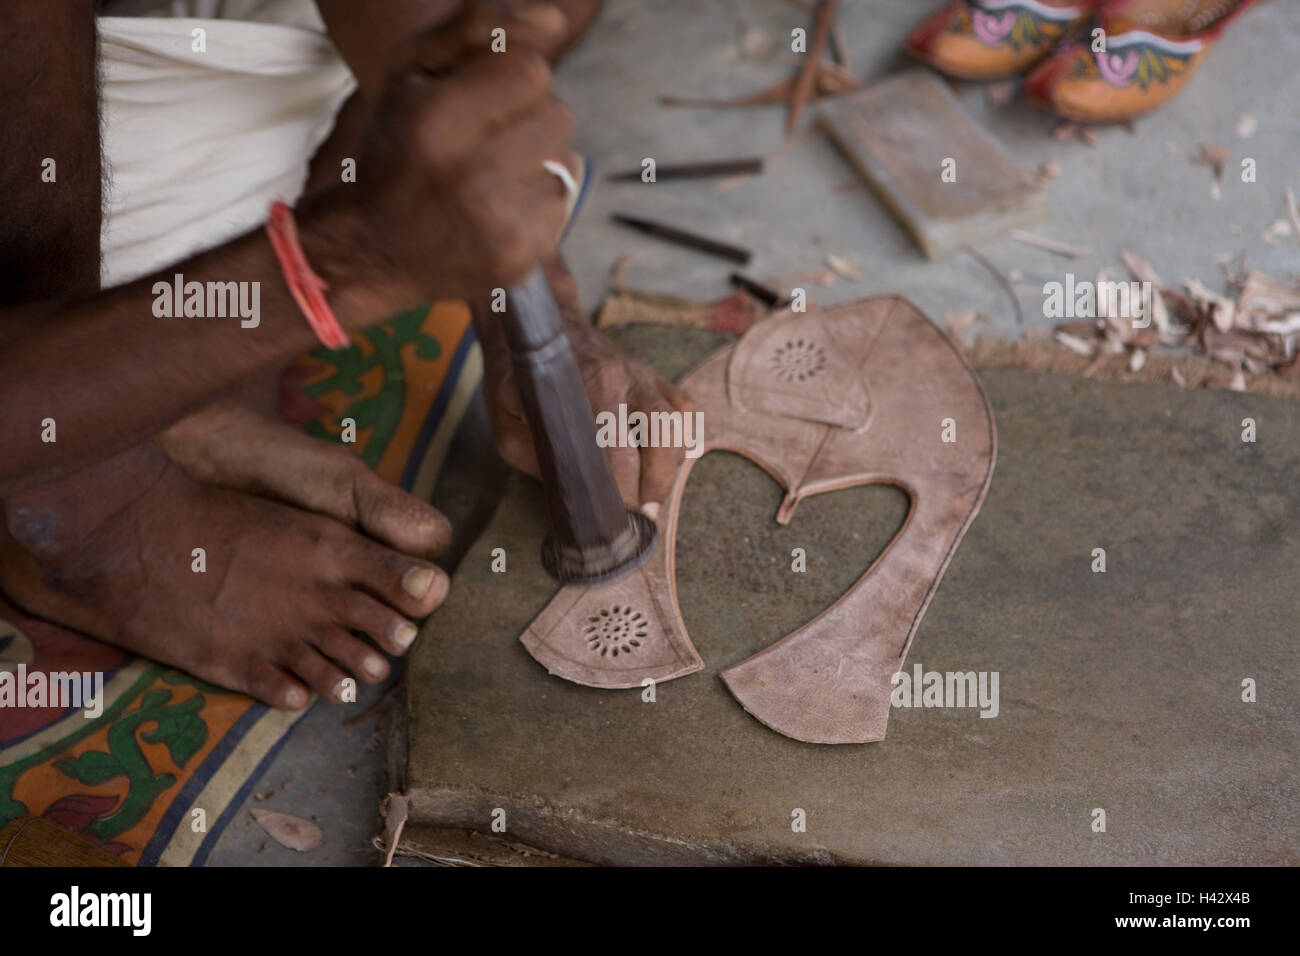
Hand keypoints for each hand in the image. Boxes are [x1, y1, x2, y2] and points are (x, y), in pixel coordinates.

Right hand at [304, 3, 576, 315]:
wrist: (372, 251)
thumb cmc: (395, 152)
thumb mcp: (412, 75)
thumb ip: (476, 31)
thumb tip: (553, 18)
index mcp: (438, 122)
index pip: (532, 71)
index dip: (513, 79)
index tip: (483, 101)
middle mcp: (471, 177)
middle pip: (558, 115)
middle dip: (529, 119)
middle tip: (487, 140)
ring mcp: (499, 226)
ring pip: (565, 161)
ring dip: (536, 161)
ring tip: (490, 177)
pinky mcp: (519, 260)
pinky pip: (561, 207)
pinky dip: (536, 204)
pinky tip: (497, 210)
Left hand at [478, 258, 693, 510]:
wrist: (537, 323)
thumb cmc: (518, 378)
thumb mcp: (507, 422)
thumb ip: (539, 460)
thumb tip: (574, 499)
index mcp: (585, 388)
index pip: (617, 452)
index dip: (622, 494)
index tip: (616, 521)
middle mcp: (622, 378)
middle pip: (662, 436)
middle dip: (656, 484)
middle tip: (643, 513)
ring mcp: (642, 375)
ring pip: (678, 424)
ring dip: (670, 465)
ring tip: (651, 492)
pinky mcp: (653, 376)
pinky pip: (684, 410)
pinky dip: (682, 437)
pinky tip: (663, 460)